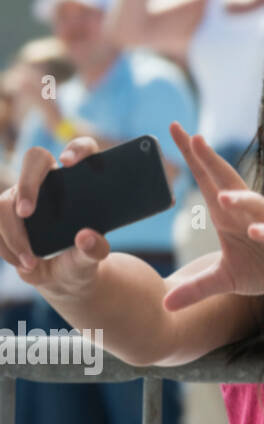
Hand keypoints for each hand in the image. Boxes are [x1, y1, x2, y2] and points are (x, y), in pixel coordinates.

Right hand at [0, 138, 112, 298]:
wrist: (62, 275)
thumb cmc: (81, 257)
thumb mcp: (93, 258)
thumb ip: (95, 250)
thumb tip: (86, 237)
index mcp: (82, 181)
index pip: (82, 149)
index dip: (76, 149)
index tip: (68, 163)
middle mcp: (51, 181)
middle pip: (34, 160)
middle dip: (27, 184)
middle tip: (26, 213)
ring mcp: (24, 193)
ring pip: (6, 200)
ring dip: (13, 232)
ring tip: (31, 260)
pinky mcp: (6, 211)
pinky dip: (5, 245)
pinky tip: (22, 261)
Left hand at [164, 122, 263, 309]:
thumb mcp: (226, 280)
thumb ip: (196, 288)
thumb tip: (164, 306)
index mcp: (229, 216)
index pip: (206, 181)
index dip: (191, 158)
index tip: (174, 129)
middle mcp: (249, 213)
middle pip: (227, 182)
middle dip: (210, 161)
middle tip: (192, 138)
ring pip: (254, 206)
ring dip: (240, 199)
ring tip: (221, 196)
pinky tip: (256, 232)